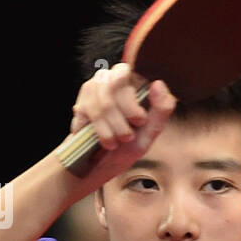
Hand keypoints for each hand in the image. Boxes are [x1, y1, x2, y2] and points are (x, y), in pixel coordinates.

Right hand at [65, 63, 177, 189]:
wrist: (96, 167)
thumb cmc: (125, 149)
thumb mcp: (148, 134)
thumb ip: (160, 110)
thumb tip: (159, 83)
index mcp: (133, 82)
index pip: (131, 73)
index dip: (133, 101)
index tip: (138, 121)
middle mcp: (112, 79)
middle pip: (116, 85)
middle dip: (123, 118)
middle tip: (126, 137)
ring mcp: (93, 89)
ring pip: (104, 101)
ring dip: (111, 128)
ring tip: (114, 142)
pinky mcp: (80, 103)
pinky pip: (89, 112)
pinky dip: (99, 132)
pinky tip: (101, 140)